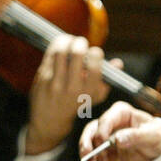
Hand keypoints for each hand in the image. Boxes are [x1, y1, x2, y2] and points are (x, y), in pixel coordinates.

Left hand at [25, 34, 120, 154]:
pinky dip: (56, 44)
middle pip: (77, 54)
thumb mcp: (95, 96)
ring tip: (70, 40)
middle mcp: (72, 88)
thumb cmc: (76, 103)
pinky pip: (50, 54)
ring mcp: (55, 82)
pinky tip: (61, 44)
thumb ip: (107, 79)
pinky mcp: (42, 77)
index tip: (93, 52)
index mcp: (88, 91)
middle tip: (81, 43)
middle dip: (81, 43)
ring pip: (61, 51)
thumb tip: (118, 63)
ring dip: (67, 40)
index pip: (95, 66)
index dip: (95, 53)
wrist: (50, 119)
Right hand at [78, 100, 160, 160]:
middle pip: (91, 131)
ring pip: (87, 147)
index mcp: (121, 114)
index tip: (102, 141)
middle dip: (86, 142)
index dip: (102, 129)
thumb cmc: (156, 137)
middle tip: (87, 153)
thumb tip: (117, 140)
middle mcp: (109, 126)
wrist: (158, 154)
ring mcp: (104, 143)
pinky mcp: (104, 158)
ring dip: (86, 158)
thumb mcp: (154, 135)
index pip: (107, 119)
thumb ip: (136, 136)